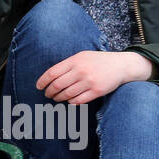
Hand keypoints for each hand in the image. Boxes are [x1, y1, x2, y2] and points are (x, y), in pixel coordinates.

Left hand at [36, 51, 153, 103]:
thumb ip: (67, 65)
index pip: (52, 73)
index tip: (38, 87)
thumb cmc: (98, 61)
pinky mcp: (97, 91)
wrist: (120, 65)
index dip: (42, 81)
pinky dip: (71, 102)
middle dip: (49, 92)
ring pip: (67, 94)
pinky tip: (69, 101)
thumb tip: (50, 77)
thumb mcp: (81, 56)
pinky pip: (78, 101)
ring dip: (59, 98)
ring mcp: (89, 82)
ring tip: (56, 98)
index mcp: (74, 61)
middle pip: (57, 85)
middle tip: (47, 95)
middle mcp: (81, 71)